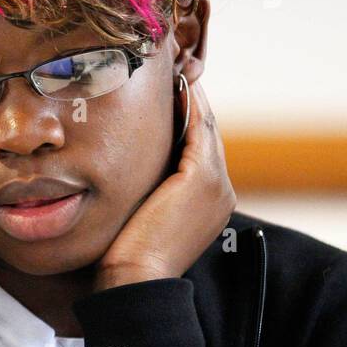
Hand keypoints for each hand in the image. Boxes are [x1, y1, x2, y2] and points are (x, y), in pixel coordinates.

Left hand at [93, 76, 236, 291]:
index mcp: (208, 200)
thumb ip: (145, 187)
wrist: (135, 279)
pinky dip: (190, 104)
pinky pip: (198, 129)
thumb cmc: (126, 254)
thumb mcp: (141, 213)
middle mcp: (221, 190)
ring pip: (206, 125)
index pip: (200, 146)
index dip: (188, 115)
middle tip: (176, 67)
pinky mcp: (202, 179)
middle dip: (193, 97)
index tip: (170, 89)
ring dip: (193, 94)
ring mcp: (216, 184)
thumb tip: (125, 165)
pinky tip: (176, 84)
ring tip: (176, 68)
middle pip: (208, 130)